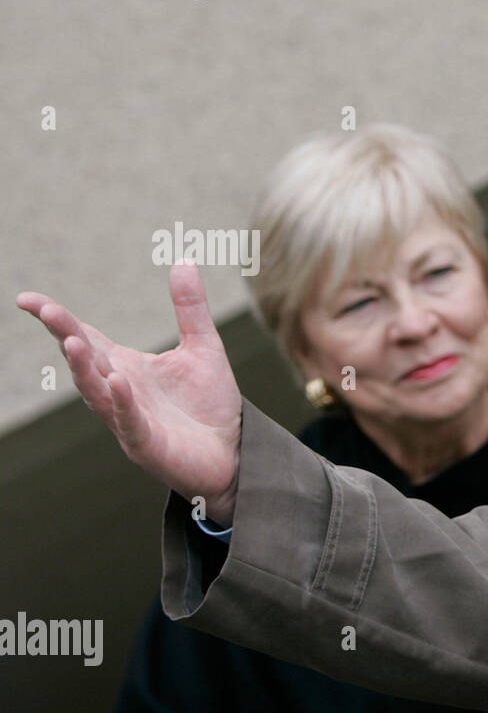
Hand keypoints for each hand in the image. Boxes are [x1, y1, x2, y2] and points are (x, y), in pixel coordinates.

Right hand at [16, 260, 242, 524]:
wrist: (233, 453)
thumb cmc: (210, 405)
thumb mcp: (204, 347)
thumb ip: (190, 308)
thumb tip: (182, 259)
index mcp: (125, 367)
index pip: (85, 338)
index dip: (59, 320)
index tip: (29, 299)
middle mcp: (119, 392)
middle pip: (85, 361)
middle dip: (66, 336)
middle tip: (46, 310)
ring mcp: (129, 420)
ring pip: (97, 393)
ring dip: (84, 369)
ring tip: (72, 343)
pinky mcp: (148, 445)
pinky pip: (130, 423)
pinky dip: (121, 404)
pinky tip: (118, 382)